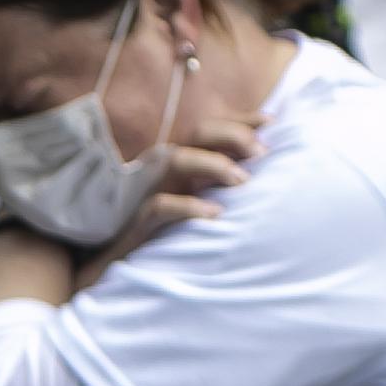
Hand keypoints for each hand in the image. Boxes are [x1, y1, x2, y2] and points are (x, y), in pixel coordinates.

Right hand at [75, 110, 263, 285]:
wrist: (113, 265)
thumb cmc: (159, 232)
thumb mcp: (190, 199)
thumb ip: (214, 182)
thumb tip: (255, 172)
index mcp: (179, 161)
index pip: (211, 128)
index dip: (241, 120)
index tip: (272, 122)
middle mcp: (164, 168)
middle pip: (198, 132)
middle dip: (234, 136)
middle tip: (262, 154)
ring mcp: (149, 190)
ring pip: (178, 159)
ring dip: (215, 165)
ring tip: (242, 181)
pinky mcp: (138, 220)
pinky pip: (162, 205)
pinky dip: (190, 206)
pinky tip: (215, 214)